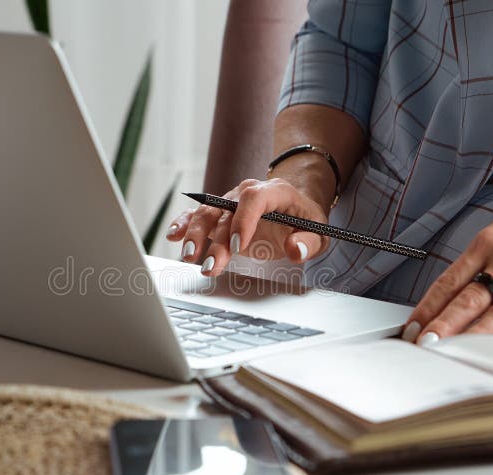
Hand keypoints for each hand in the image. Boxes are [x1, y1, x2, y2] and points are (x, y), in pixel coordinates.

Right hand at [165, 177, 331, 275]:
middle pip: (225, 211)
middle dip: (216, 240)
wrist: (294, 207)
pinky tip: (174, 235)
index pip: (255, 199)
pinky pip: (198, 214)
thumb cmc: (305, 221)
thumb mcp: (318, 233)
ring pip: (207, 213)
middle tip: (211, 264)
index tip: (239, 246)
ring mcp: (230, 201)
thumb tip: (295, 249)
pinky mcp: (219, 213)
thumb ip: (309, 242)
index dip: (244, 220)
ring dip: (196, 235)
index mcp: (274, 191)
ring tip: (189, 257)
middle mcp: (247, 192)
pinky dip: (184, 223)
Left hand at [403, 165, 492, 343]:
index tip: (412, 327)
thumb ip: (477, 261)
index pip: (448, 282)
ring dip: (470, 337)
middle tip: (423, 344)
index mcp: (487, 243)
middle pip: (468, 299)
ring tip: (450, 353)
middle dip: (442, 325)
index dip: (427, 307)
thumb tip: (449, 294)